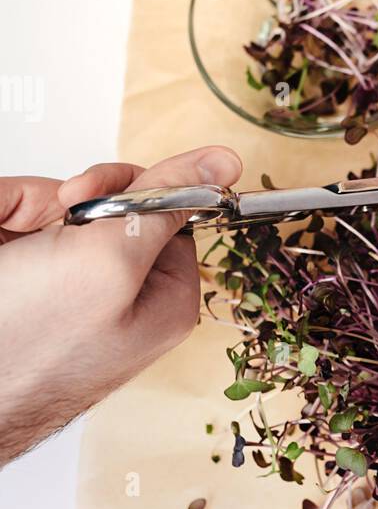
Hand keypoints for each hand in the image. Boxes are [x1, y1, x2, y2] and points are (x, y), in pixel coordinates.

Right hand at [0, 145, 240, 466]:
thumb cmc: (26, 347)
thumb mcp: (110, 263)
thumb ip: (166, 204)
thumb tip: (224, 161)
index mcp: (166, 295)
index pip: (171, 209)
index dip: (132, 191)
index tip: (89, 200)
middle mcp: (122, 292)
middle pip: (109, 204)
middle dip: (61, 204)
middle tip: (43, 228)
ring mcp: (71, 290)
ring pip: (52, 212)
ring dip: (17, 215)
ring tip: (3, 251)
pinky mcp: (28, 287)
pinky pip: (18, 229)